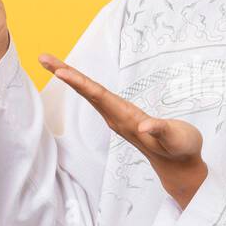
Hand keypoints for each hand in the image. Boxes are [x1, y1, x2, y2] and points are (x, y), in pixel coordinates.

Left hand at [39, 53, 207, 209]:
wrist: (179, 167)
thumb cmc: (181, 150)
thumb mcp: (176, 139)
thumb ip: (160, 131)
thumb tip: (143, 127)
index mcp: (128, 119)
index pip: (100, 97)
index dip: (80, 83)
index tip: (60, 72)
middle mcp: (117, 118)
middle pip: (87, 92)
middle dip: (65, 74)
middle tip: (43, 58)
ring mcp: (118, 118)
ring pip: (90, 94)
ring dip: (71, 78)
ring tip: (53, 64)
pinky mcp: (122, 117)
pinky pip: (98, 97)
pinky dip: (83, 85)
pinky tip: (74, 79)